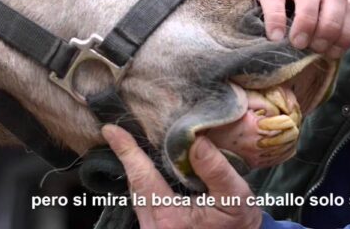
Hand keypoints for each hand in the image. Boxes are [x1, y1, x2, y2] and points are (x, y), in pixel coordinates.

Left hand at [102, 125, 261, 228]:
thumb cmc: (238, 222)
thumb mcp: (235, 194)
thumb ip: (215, 169)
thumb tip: (195, 141)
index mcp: (170, 217)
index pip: (142, 178)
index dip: (127, 151)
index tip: (111, 131)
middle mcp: (154, 227)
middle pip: (134, 185)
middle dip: (129, 157)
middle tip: (122, 132)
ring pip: (136, 194)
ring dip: (136, 169)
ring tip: (132, 145)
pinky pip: (144, 202)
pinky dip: (145, 182)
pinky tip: (151, 167)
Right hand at [224, 0, 349, 58]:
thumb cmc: (274, 7)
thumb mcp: (299, 17)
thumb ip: (315, 33)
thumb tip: (323, 62)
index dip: (348, 32)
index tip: (332, 54)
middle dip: (331, 25)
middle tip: (315, 48)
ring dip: (307, 21)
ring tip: (297, 43)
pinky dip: (276, 17)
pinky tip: (274, 36)